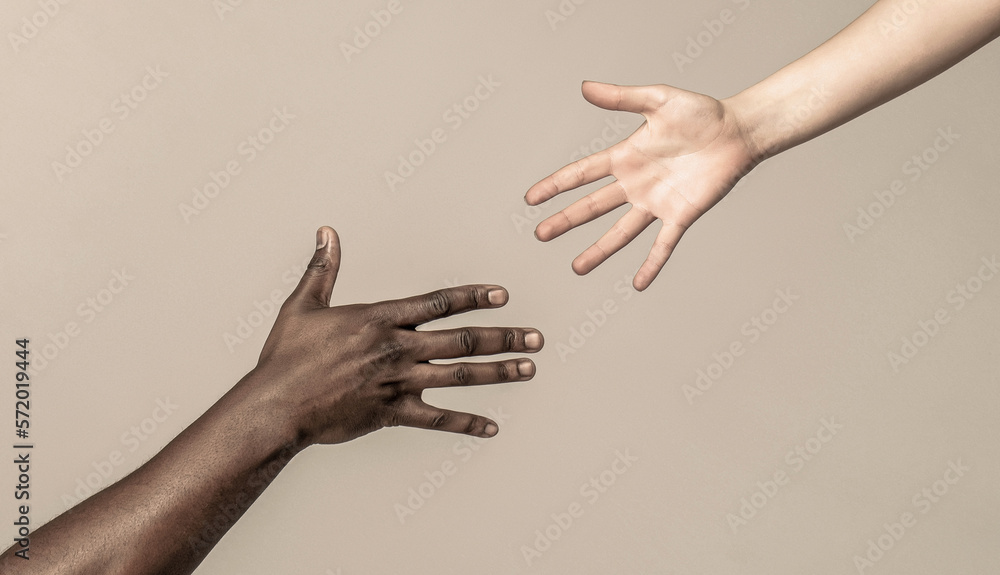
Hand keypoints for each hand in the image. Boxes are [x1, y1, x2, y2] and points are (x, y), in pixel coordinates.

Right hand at [248, 227, 543, 445]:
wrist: (277, 405)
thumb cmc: (287, 356)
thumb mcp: (303, 305)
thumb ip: (322, 268)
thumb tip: (327, 231)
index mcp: (380, 318)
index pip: (438, 302)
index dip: (473, 296)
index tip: (502, 294)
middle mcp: (397, 348)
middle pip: (462, 339)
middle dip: (504, 337)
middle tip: (537, 338)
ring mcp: (398, 382)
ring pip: (459, 376)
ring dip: (498, 373)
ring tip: (530, 369)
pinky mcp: (392, 412)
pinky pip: (437, 419)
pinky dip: (466, 423)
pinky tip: (492, 427)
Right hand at [525, 81, 756, 290]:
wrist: (738, 131)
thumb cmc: (701, 113)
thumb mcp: (657, 99)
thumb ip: (621, 98)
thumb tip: (585, 87)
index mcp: (626, 157)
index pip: (582, 174)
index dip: (556, 185)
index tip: (531, 198)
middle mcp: (635, 184)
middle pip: (593, 207)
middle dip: (566, 221)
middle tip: (542, 235)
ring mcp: (656, 203)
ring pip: (621, 233)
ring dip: (599, 251)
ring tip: (577, 268)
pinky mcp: (681, 216)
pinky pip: (663, 245)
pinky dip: (652, 265)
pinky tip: (639, 283)